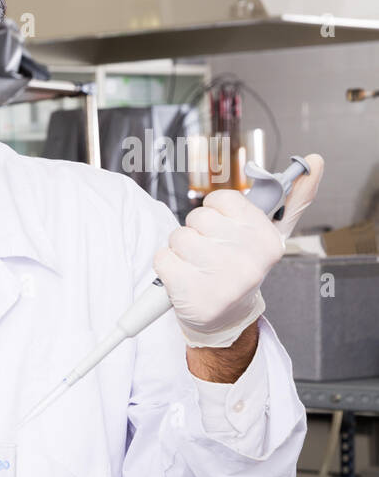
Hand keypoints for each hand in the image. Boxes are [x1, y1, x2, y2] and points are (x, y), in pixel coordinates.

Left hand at [155, 154, 323, 347]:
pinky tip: (182, 277)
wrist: (224, 317)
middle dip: (197, 231)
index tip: (223, 228)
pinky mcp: (189, 291)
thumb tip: (315, 160)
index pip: (222, 199)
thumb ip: (293, 199)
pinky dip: (166, 265)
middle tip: (209, 252)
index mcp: (267, 239)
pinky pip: (162, 257)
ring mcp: (219, 278)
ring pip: (178, 236)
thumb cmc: (242, 267)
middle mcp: (248, 259)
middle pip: (198, 217)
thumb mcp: (271, 236)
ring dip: (180, 249)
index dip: (215, 212)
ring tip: (196, 265)